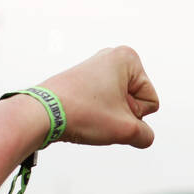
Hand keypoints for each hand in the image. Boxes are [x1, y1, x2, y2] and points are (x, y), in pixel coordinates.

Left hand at [38, 46, 159, 148]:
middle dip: (122, 115)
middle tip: (99, 113)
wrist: (42, 113)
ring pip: (119, 105)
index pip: (151, 102)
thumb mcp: (126, 130)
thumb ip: (146, 136)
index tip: (111, 110)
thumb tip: (142, 136)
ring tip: (90, 113)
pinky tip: (82, 114)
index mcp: (128, 58)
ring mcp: (96, 67)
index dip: (134, 115)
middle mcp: (112, 57)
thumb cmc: (83, 114)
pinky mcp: (84, 80)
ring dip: (109, 117)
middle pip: (136, 101)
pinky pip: (104, 104)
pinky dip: (97, 114)